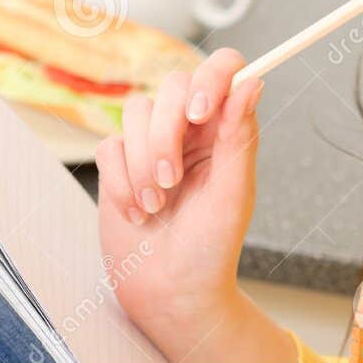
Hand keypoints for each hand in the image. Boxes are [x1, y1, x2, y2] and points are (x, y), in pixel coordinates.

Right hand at [94, 49, 294, 362]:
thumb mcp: (233, 194)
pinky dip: (121, 182)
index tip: (200, 113)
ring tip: (156, 205)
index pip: (223, 70)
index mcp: (225, 129)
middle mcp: (189, 129)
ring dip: (143, 163)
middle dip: (165, 134)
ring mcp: (150, 143)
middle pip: (171, 86)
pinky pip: (108, 145)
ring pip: (135, 112)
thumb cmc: (210, 248)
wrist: (169, 293)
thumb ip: (239, 136)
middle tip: (171, 181)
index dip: (210, 77)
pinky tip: (137, 212)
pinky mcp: (118, 164)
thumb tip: (253, 82)